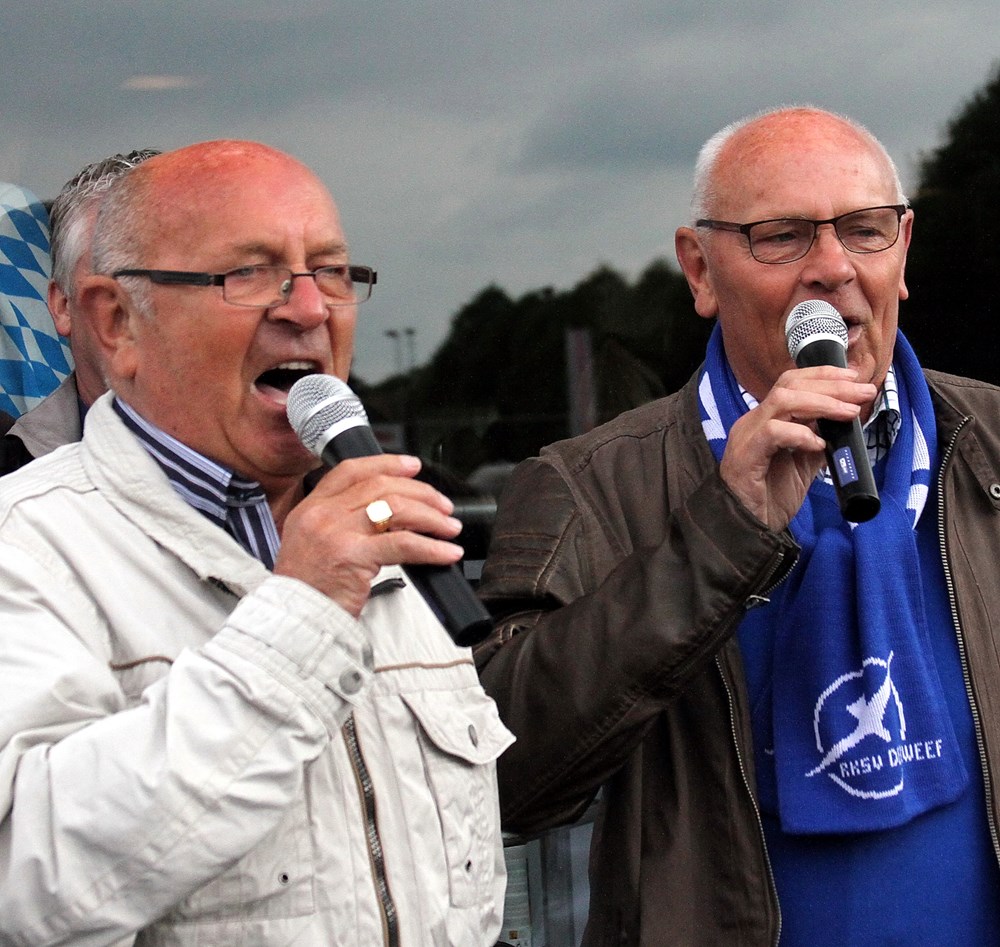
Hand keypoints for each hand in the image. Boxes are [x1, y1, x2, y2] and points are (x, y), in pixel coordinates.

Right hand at [274, 454, 462, 615]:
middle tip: (442, 506)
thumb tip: (390, 514)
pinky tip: (446, 552)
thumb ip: (342, 523)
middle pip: (380, 485)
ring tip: (449, 528)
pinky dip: (431, 548)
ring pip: (396, 508)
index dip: (387, 463)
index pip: (352, 470)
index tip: (413, 466)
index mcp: (311, 508)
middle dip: (420, 492)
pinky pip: (403, 544)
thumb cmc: (308, 590)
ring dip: (430, 517)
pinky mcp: (353, 555)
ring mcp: (336, 532)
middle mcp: (321, 514)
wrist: (293, 620)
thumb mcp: (313, 545)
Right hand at [719, 366, 875, 530]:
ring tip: (849, 412)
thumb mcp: (803, 465)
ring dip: (821, 402)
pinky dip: (800, 434)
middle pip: (790, 385)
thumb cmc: (770, 498)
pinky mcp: (746, 455)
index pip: (793, 382)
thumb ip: (818, 441)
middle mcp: (754, 421)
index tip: (855, 378)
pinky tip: (819, 444)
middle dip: (831, 384)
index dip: (824, 375)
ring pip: (783, 401)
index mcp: (766, 419)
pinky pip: (773, 432)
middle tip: (862, 391)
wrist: (747, 529)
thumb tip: (845, 424)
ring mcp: (747, 436)